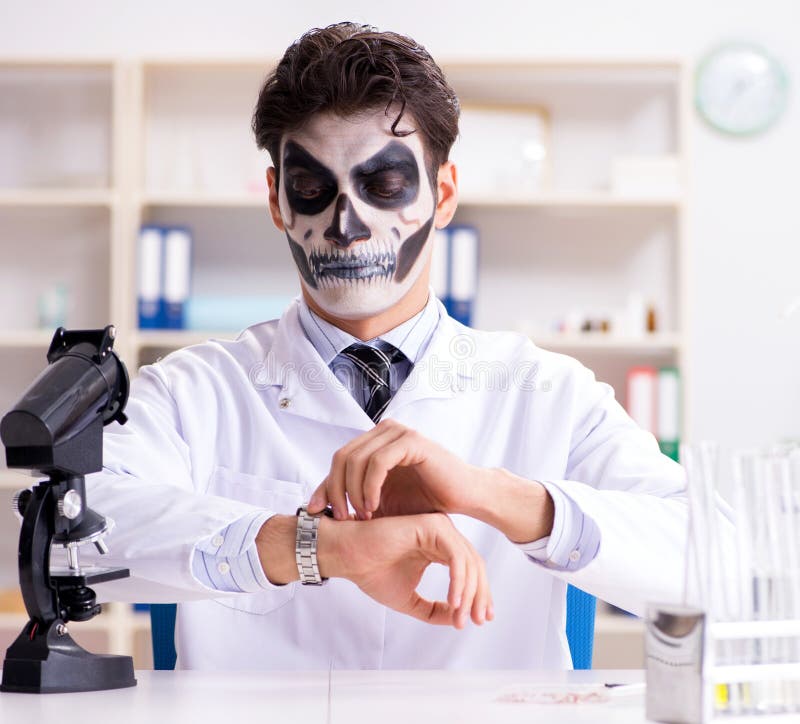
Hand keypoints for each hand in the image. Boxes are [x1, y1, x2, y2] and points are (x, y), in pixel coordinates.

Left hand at [308, 419, 478, 520]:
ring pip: (356, 459)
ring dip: (353, 491)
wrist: (466, 496)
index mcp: (375, 441)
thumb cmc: (426, 500)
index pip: (339, 459)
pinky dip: (369, 486)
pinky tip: (373, 505)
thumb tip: (314, 506)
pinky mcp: (412, 441)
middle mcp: (384, 431)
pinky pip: (378, 462)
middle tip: (343, 517)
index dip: (325, 485)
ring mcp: (398, 433)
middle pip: (342, 457)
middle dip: (336, 490)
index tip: (318, 512)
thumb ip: (353, 497)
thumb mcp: (380, 501)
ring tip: (362, 515)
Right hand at [327, 512, 492, 628]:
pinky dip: (458, 579)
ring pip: (469, 561)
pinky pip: (456, 555)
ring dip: (469, 592)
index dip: (478, 596)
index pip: (469, 571)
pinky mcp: (432, 526)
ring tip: (460, 616)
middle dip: (480, 595)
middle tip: (479, 620)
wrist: (348, 556)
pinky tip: (454, 600)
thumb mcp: (409, 599)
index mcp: (439, 548)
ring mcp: (439, 527)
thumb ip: (434, 610)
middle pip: (475, 565)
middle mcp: (443, 535)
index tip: (479, 620)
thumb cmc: (372, 572)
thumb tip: (458, 619)